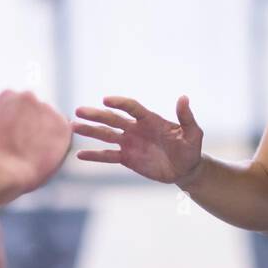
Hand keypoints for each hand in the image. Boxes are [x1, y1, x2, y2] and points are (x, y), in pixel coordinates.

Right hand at [0, 91, 70, 197]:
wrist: (4, 171)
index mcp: (8, 95)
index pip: (19, 106)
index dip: (17, 124)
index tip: (13, 138)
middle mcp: (28, 97)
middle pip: (35, 111)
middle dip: (32, 125)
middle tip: (24, 146)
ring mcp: (46, 109)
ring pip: (50, 120)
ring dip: (46, 132)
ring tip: (35, 151)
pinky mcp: (62, 125)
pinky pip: (64, 131)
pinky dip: (59, 141)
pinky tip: (47, 153)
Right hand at [72, 96, 202, 184]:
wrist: (185, 169)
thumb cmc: (190, 149)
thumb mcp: (193, 133)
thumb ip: (186, 117)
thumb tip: (183, 98)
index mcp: (150, 119)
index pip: (131, 108)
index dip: (119, 103)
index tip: (106, 100)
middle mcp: (136, 129)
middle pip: (113, 119)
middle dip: (96, 115)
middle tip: (79, 111)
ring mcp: (129, 143)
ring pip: (106, 135)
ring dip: (90, 131)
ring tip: (74, 126)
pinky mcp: (126, 158)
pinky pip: (108, 156)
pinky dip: (94, 156)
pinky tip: (79, 155)